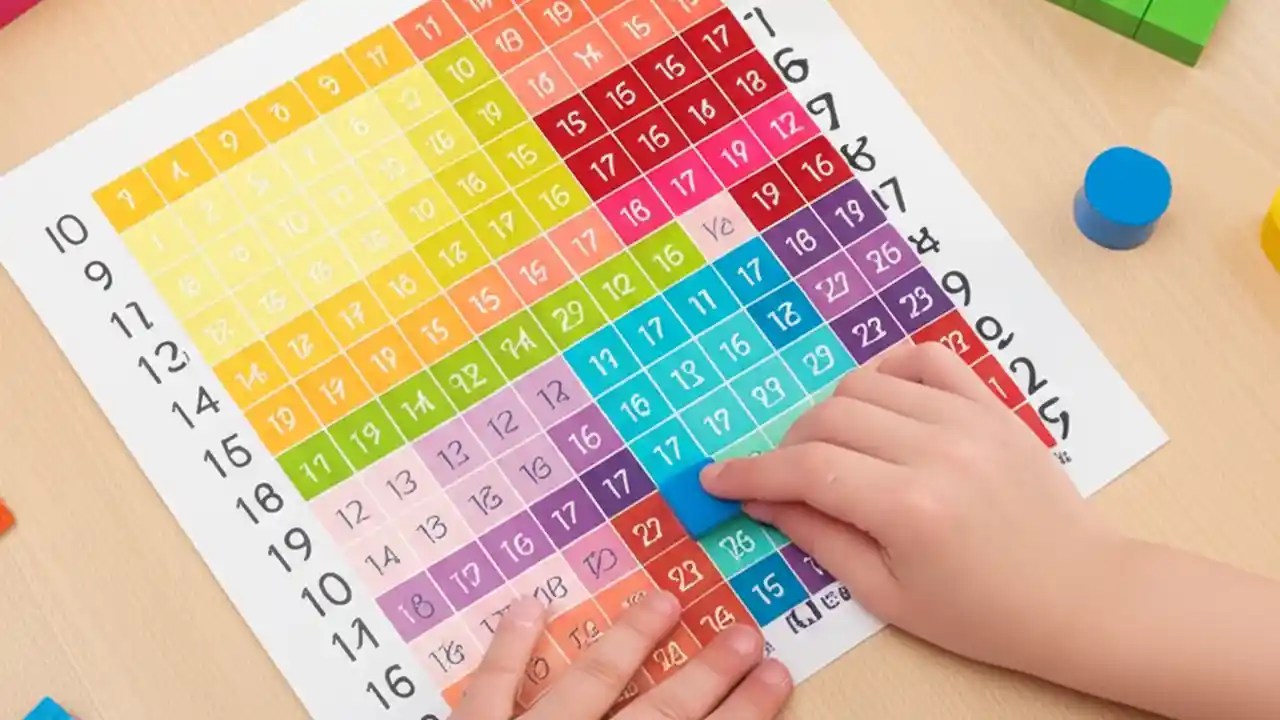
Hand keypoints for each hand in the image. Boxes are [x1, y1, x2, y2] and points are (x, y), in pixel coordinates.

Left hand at [450, 592, 791, 719]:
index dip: (744, 715)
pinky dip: (510, 648)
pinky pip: (491, 691)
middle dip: (707, 675)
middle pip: (659, 717)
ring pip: (586, 686)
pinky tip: (532, 606)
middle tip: (746, 633)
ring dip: (628, 642)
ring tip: (664, 599)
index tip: (778, 677)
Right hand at [701, 343, 1121, 673]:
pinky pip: (924, 359)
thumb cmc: (982, 614)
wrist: (1081, 595)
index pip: (805, 468)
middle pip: (826, 420)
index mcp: (909, 508)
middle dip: (786, 448)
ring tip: (833, 451)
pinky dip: (887, 369)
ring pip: (863, 386)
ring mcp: (968, 419)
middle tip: (784, 481)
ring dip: (829, 415)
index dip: (749, 471)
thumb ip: (819, 538)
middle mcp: (936, 450)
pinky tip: (877, 400)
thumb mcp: (889, 596)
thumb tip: (761, 500)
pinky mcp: (991, 405)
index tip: (715, 478)